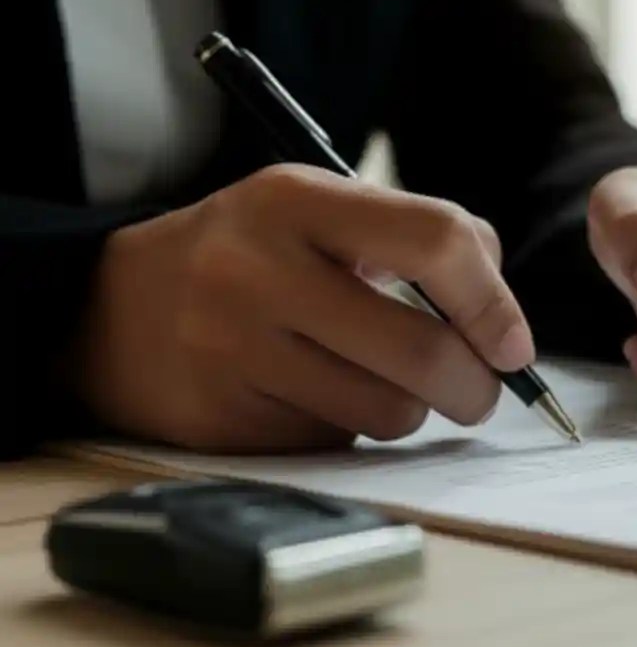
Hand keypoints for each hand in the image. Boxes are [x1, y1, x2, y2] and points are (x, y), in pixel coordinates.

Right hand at [67, 164, 531, 451]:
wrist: (113, 309)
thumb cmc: (252, 255)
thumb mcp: (319, 210)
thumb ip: (416, 239)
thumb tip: (503, 320)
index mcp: (294, 199)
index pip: (434, 240)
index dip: (493, 301)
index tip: (513, 345)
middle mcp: (256, 271)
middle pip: (421, 350)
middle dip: (476, 386)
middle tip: (479, 391)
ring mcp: (231, 351)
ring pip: (387, 413)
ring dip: (412, 410)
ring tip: (383, 382)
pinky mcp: (222, 423)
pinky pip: (337, 446)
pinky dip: (353, 431)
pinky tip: (319, 398)